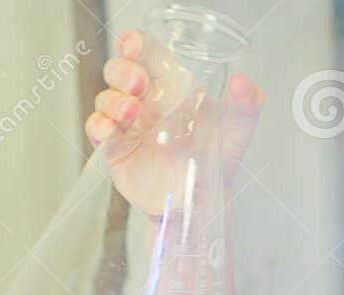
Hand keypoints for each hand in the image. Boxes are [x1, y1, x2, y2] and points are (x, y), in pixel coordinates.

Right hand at [84, 29, 262, 211]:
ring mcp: (127, 125)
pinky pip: (96, 131)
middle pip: (118, 71)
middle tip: (139, 85)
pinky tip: (110, 130)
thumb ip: (246, 105)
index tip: (132, 46)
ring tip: (131, 111)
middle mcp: (144, 101)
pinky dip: (99, 126)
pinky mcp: (116, 150)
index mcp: (169, 86)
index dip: (134, 44)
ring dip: (113, 101)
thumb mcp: (236, 131)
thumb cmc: (216, 159)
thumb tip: (243, 82)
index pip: (145, 54)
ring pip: (104, 99)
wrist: (203, 202)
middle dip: (122, 71)